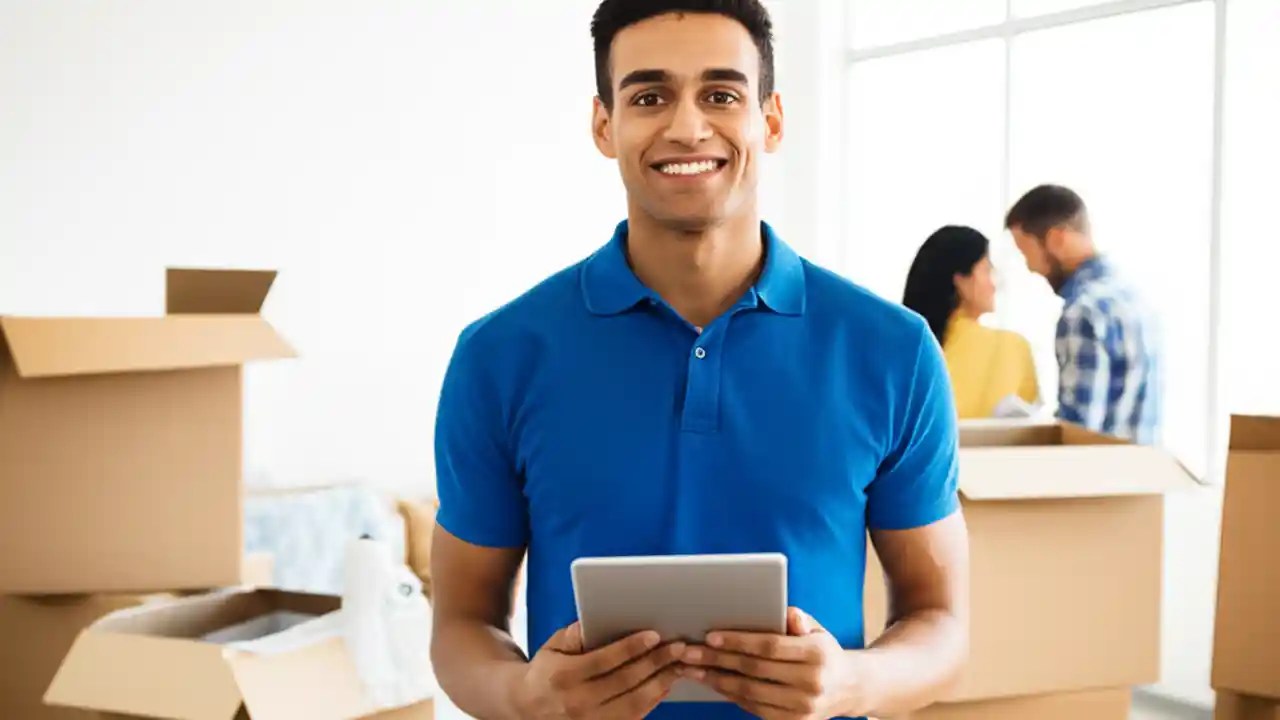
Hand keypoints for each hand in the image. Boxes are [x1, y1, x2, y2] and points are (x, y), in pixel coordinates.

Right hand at [515, 621, 685, 719]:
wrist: (529, 708)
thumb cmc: (547, 670)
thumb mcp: (552, 646)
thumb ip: (574, 634)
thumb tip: (597, 619)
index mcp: (564, 676)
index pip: (604, 661)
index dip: (631, 648)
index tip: (654, 635)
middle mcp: (577, 703)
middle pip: (625, 682)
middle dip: (655, 662)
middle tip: (677, 646)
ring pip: (634, 704)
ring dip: (660, 683)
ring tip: (678, 664)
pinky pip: (633, 718)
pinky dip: (653, 701)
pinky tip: (665, 684)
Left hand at [678, 607, 868, 718]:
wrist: (849, 688)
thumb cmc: (823, 651)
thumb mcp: (818, 628)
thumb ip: (799, 619)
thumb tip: (787, 614)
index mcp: (817, 654)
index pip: (770, 646)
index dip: (738, 641)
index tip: (710, 635)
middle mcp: (810, 683)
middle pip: (754, 670)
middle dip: (717, 660)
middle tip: (688, 651)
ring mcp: (802, 708)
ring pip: (749, 693)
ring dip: (716, 680)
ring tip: (692, 668)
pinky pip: (754, 708)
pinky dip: (730, 695)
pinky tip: (712, 682)